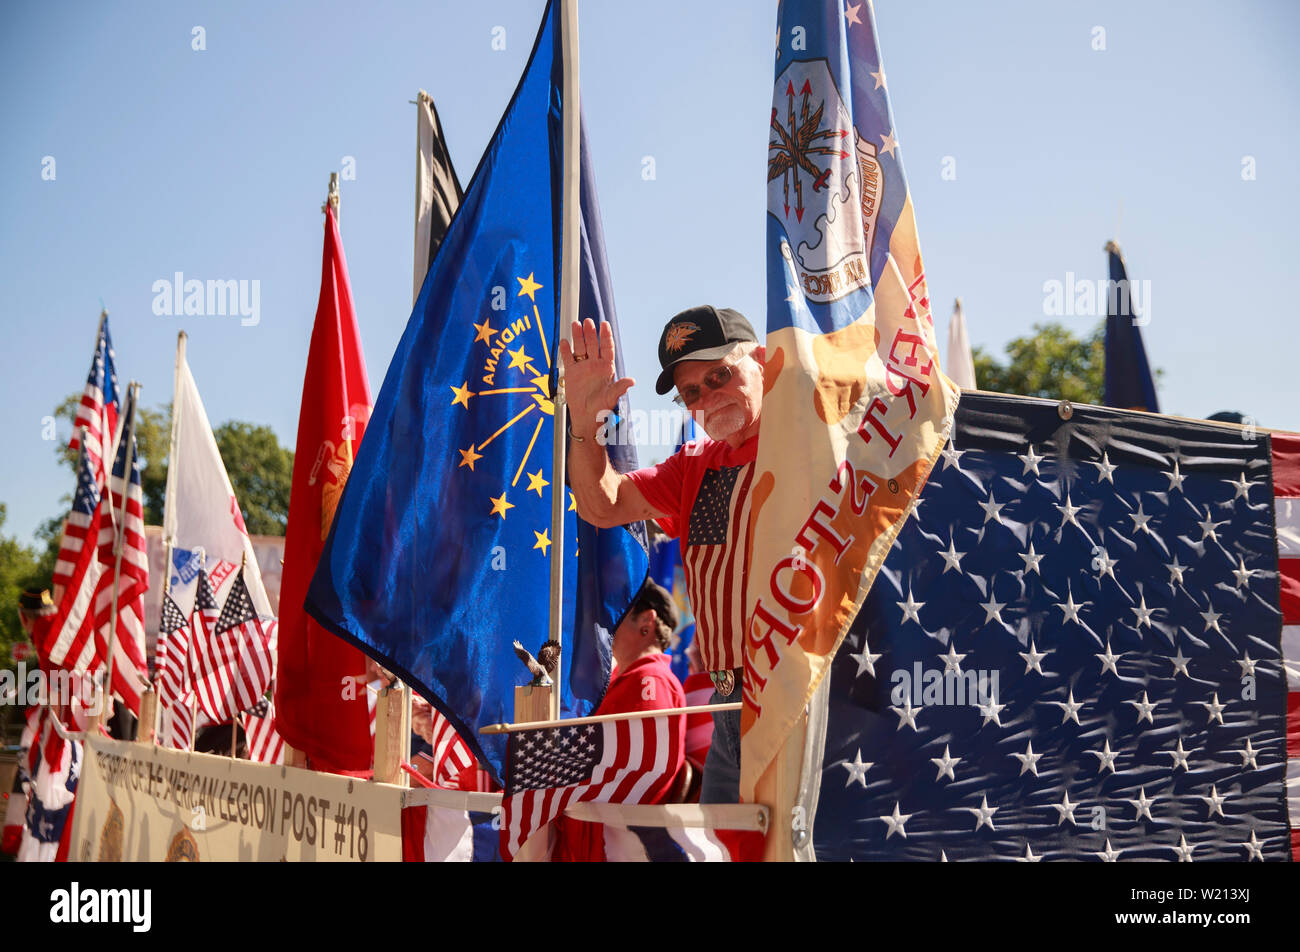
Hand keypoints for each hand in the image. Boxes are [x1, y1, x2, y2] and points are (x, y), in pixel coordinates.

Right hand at [558, 318, 634, 440]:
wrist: (586, 417)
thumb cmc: (601, 408)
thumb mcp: (611, 398)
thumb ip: (620, 388)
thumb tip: (632, 381)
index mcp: (606, 368)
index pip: (607, 348)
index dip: (606, 336)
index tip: (604, 324)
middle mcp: (595, 365)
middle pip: (593, 344)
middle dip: (591, 333)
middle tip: (588, 322)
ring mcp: (583, 367)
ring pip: (580, 348)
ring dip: (578, 337)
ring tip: (576, 324)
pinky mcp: (572, 373)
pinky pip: (568, 359)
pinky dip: (566, 350)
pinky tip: (564, 342)